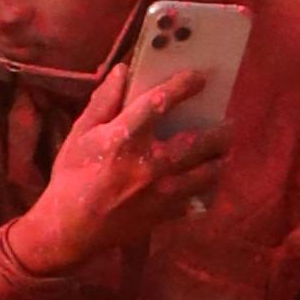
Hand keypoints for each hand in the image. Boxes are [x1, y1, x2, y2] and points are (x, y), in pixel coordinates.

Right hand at [4, 27, 232, 282]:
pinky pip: (199, 199)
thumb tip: (122, 69)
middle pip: (200, 141)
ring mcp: (162, 192)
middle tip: (228, 124)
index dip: (183, 86)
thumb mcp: (80, 134)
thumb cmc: (72, 176)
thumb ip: (104, 101)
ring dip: (220, 160)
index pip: (160, 102)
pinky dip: (207, 189)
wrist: (71, 229)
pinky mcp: (166, 213)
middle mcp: (150, 164)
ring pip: (208, 172)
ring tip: (224, 152)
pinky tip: (208, 181)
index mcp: (124, 139)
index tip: (199, 78)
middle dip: (220, 131)